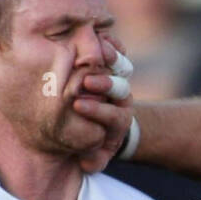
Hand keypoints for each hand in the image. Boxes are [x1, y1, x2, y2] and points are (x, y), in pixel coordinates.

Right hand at [73, 36, 134, 173]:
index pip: (115, 117)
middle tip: (87, 81)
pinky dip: (110, 42)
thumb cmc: (88, 140)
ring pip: (121, 66)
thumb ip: (92, 160)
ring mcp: (118, 79)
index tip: (79, 106)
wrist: (94, 121)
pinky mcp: (112, 63)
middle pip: (121, 89)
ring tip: (92, 53)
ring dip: (108, 58)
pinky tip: (96, 35)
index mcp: (118, 121)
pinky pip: (117, 50)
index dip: (99, 112)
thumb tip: (88, 164)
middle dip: (106, 84)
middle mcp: (121, 99)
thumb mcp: (92, 155)